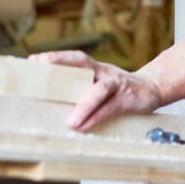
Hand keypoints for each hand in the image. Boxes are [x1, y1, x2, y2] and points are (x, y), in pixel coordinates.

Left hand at [29, 50, 160, 130]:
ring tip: (70, 121)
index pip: (73, 58)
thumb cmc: (116, 89)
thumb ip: (78, 86)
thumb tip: (47, 96)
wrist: (152, 87)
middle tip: (43, 67)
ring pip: (100, 89)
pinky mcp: (128, 98)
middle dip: (62, 63)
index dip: (55, 57)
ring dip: (84, 104)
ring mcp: (117, 83)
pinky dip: (96, 116)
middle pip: (82, 63)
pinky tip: (84, 126)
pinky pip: (111, 107)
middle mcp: (104, 71)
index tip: (33, 59)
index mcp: (94, 68)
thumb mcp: (98, 82)